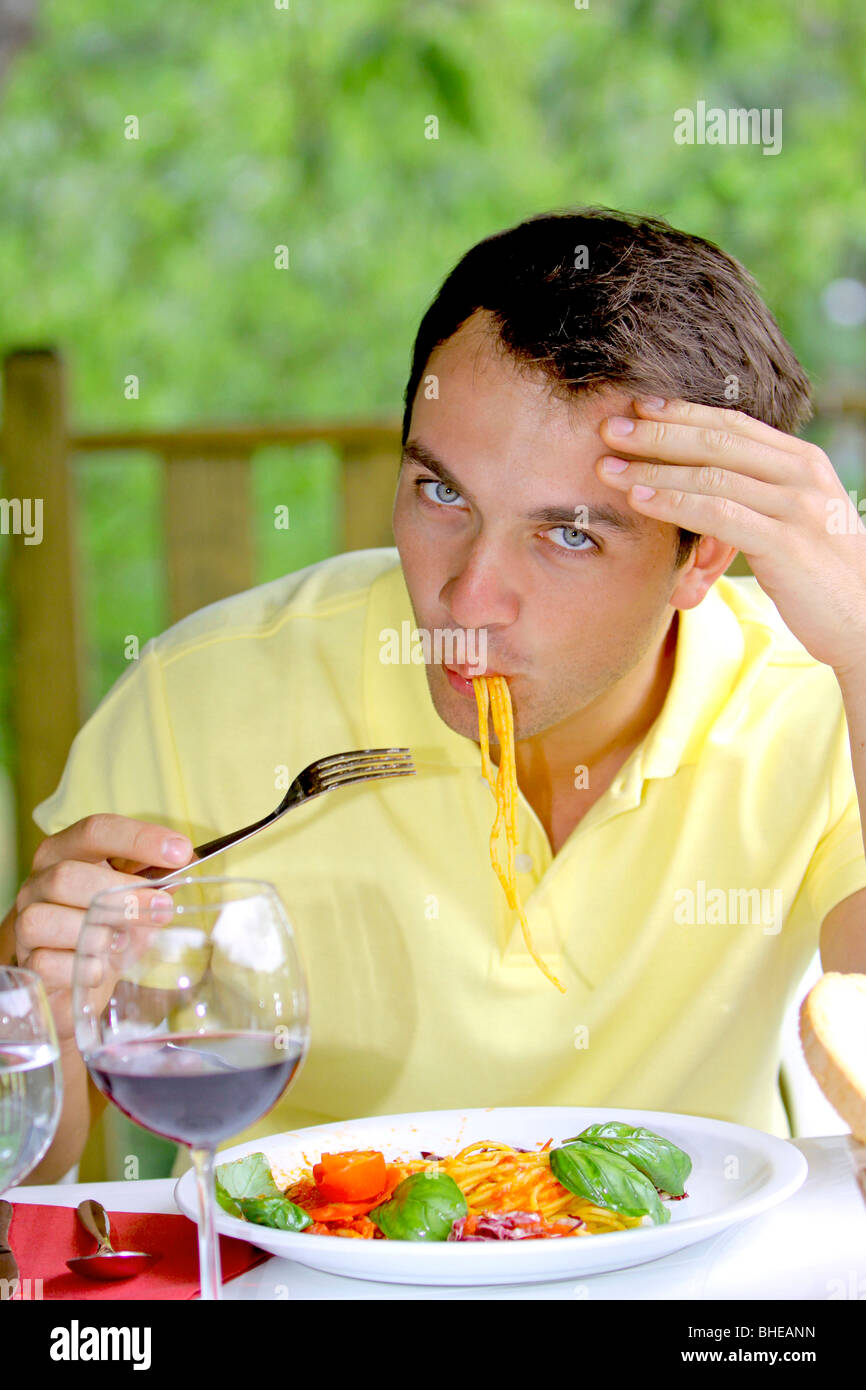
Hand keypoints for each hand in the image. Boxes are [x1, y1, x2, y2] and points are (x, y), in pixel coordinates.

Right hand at [12, 815, 193, 1044]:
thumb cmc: (108, 927)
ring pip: (48, 920)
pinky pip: (49, 963)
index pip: (95, 830)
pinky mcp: (27, 962)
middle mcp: (39, 881)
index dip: (139, 838)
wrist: (79, 975)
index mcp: (66, 852)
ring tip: (123, 942)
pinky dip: (83, 968)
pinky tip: (100, 967)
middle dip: (123, 895)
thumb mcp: (135, 898)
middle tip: (163, 910)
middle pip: (68, 876)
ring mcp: (26, 922)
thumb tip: (183, 865)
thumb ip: (154, 881)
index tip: (180, 852)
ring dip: (98, 933)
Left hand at [597, 398, 865, 678]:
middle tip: (609, 428)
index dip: (682, 413)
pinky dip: (674, 503)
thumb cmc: (819, 576)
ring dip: (654, 468)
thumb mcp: (790, 522)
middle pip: (716, 440)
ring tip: (609, 467)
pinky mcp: (786, 542)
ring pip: (712, 474)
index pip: (733, 425)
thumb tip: (698, 486)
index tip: (638, 407)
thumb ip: (755, 497)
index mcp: (801, 461)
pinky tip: (640, 500)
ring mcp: (796, 506)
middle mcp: (801, 474)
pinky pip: (719, 514)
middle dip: (658, 432)